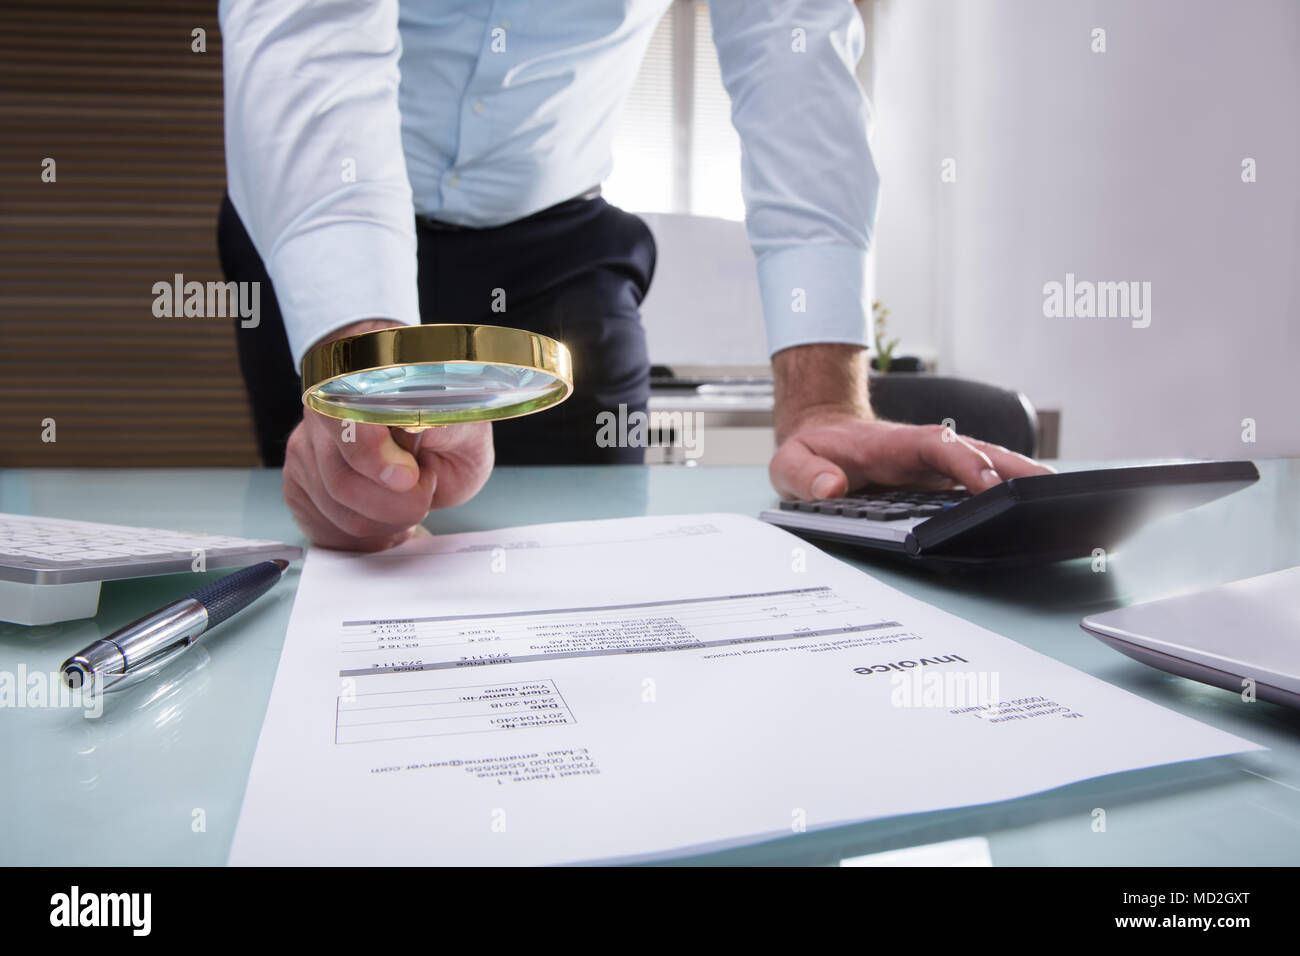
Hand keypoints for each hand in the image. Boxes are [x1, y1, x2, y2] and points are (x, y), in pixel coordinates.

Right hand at [282, 320, 494, 550]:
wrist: (437, 451)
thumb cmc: (450, 435)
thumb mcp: (466, 424)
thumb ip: (447, 422)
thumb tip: (423, 425)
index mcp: (359, 384)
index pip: (345, 421)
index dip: (374, 457)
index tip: (408, 477)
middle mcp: (321, 415)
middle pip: (342, 480)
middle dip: (395, 502)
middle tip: (423, 490)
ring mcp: (305, 452)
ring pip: (337, 511)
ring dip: (386, 520)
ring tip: (408, 500)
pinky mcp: (299, 486)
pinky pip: (328, 529)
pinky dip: (368, 533)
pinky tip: (387, 518)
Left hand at [770, 414, 1053, 500]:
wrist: (819, 435)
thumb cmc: (810, 451)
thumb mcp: (791, 464)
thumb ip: (806, 475)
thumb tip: (832, 488)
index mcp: (892, 443)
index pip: (937, 446)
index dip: (965, 460)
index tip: (987, 480)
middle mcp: (921, 452)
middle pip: (976, 452)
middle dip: (1012, 467)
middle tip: (1048, 487)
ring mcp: (934, 465)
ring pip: (985, 464)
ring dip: (1020, 476)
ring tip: (1059, 495)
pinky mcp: (938, 479)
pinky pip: (977, 482)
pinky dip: (1006, 489)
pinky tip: (1032, 504)